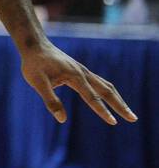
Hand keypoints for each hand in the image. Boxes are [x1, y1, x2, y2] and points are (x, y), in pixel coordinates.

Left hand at [21, 40, 136, 124]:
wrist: (35, 45)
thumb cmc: (34, 64)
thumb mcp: (38, 83)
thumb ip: (50, 101)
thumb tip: (62, 120)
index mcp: (75, 77)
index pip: (92, 98)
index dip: (102, 111)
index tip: (113, 122)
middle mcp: (83, 73)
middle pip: (107, 91)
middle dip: (120, 106)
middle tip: (133, 118)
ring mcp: (83, 71)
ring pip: (106, 86)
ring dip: (117, 99)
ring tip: (126, 111)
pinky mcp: (80, 70)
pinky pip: (99, 82)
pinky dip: (108, 92)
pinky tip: (109, 98)